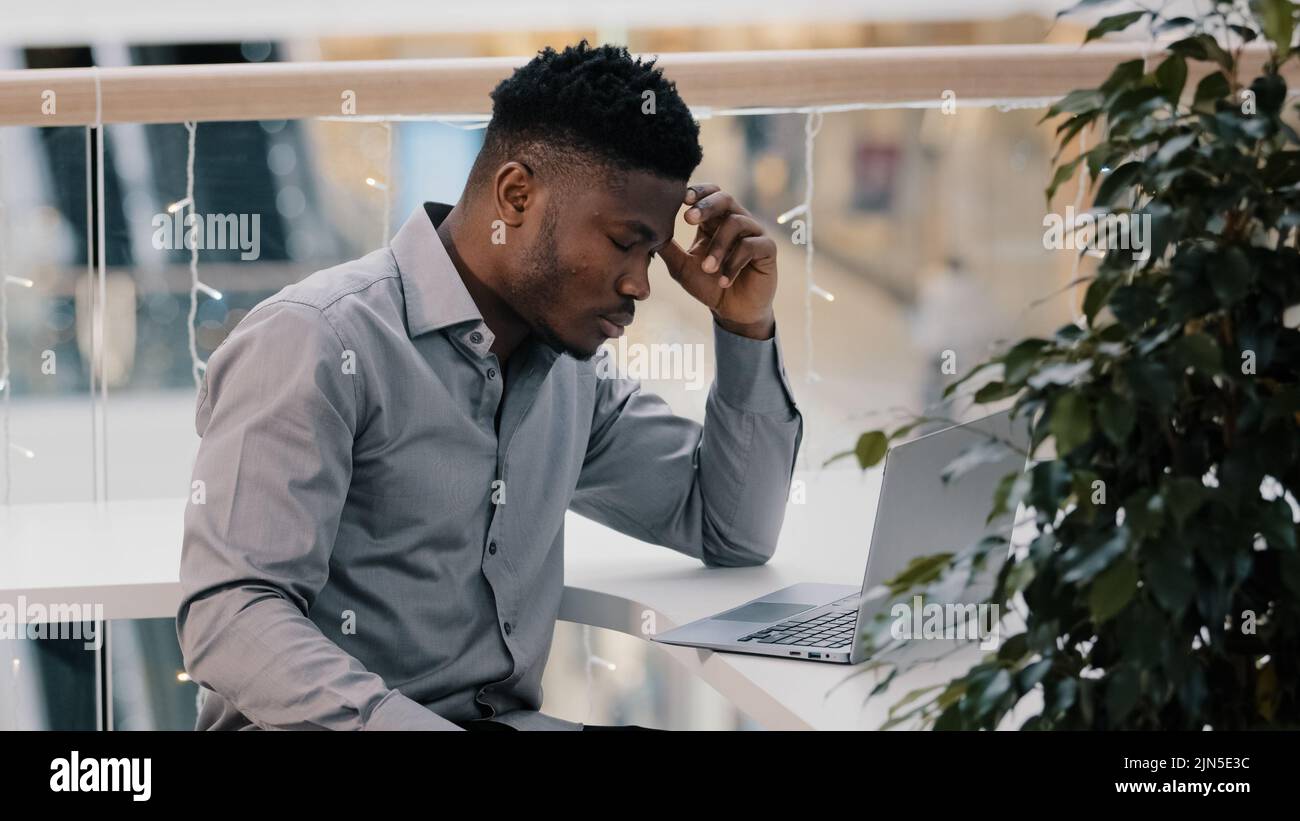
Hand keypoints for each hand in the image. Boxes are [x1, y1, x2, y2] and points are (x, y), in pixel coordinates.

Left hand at [658, 183, 777, 339]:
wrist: (731, 311)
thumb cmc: (707, 285)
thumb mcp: (681, 267)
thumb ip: (668, 248)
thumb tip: (645, 232)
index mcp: (715, 221)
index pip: (710, 194)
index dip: (698, 193)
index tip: (681, 200)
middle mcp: (737, 221)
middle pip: (725, 198)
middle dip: (706, 206)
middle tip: (688, 219)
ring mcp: (754, 233)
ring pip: (736, 223)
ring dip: (718, 246)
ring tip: (707, 269)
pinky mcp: (767, 249)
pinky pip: (751, 246)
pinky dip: (734, 263)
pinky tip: (724, 281)